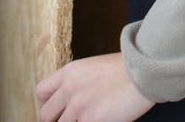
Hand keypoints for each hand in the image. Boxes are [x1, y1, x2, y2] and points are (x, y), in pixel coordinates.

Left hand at [36, 52, 155, 121]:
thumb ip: (77, 83)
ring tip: (92, 117)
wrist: (143, 70)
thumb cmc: (124, 69)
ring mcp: (78, 107)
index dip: (48, 104)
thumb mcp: (93, 67)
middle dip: (56, 121)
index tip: (58, 110)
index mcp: (69, 73)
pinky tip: (101, 119)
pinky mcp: (90, 120)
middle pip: (45, 116)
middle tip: (73, 119)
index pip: (41, 92)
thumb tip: (70, 101)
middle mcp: (68, 89)